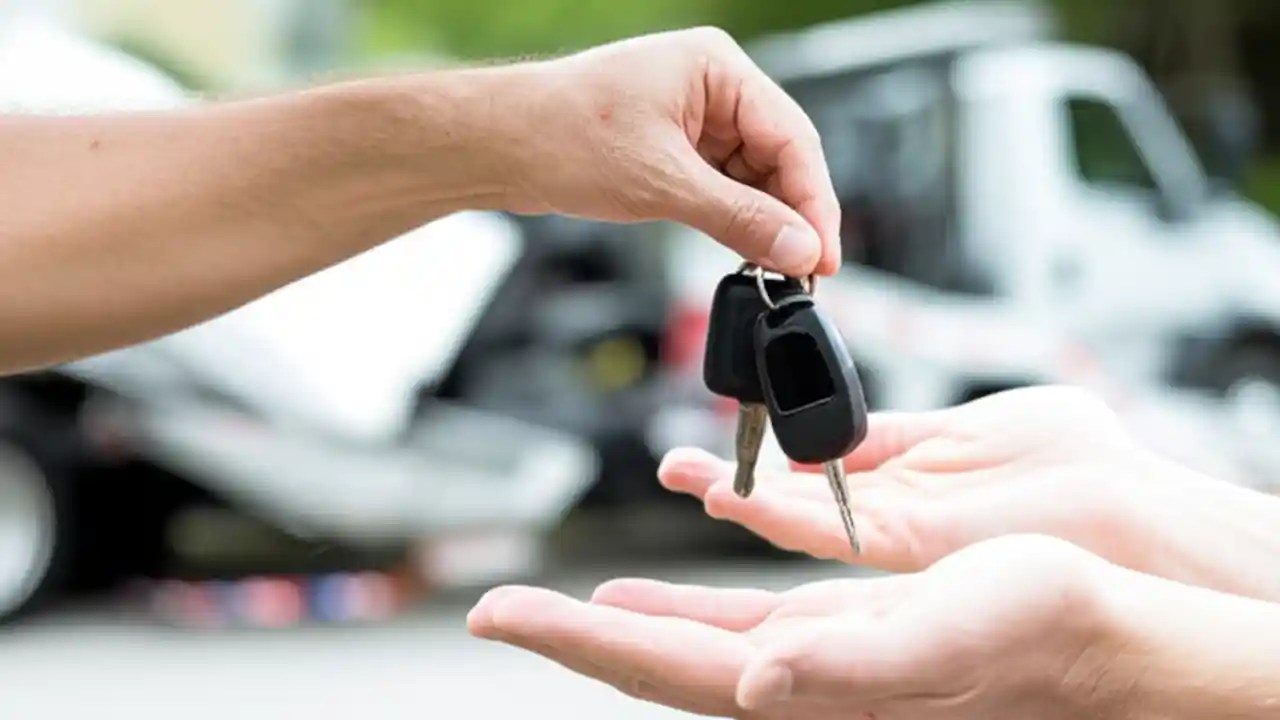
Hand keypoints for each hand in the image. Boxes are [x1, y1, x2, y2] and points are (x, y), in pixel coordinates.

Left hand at [468, 535, 1118, 718]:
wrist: (1098, 633)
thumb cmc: (1037, 638)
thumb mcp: (940, 638)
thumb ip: (845, 665)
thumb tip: (756, 679)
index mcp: (805, 689)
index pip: (660, 668)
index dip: (575, 644)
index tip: (499, 614)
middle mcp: (795, 681)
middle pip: (652, 663)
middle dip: (570, 638)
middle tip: (496, 611)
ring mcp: (811, 660)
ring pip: (685, 647)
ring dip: (616, 630)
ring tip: (557, 613)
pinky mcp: (836, 631)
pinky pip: (733, 624)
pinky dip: (681, 613)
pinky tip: (657, 603)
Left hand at [506, 28, 840, 275]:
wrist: (496, 146)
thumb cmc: (562, 136)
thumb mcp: (663, 185)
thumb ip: (740, 219)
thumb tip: (798, 249)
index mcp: (716, 67)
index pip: (792, 137)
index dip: (814, 202)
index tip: (823, 255)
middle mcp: (710, 85)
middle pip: (779, 156)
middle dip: (793, 215)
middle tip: (806, 272)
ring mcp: (691, 115)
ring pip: (752, 175)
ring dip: (765, 221)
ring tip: (778, 269)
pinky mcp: (671, 146)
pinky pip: (721, 184)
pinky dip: (734, 218)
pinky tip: (746, 249)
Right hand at [662, 386, 1154, 572]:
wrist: (1128, 508)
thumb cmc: (1074, 464)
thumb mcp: (968, 425)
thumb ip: (900, 434)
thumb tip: (844, 428)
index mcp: (903, 479)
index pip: (813, 469)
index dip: (762, 456)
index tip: (721, 436)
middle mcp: (889, 513)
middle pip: (790, 499)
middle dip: (730, 482)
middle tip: (671, 466)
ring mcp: (896, 532)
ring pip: (795, 517)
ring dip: (738, 494)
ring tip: (683, 474)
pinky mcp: (909, 543)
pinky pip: (826, 526)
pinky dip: (774, 508)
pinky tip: (731, 490)